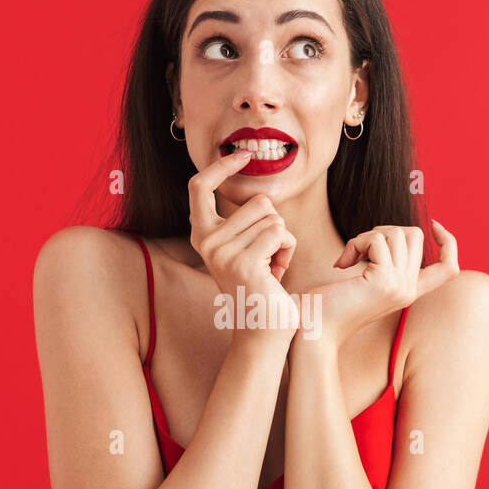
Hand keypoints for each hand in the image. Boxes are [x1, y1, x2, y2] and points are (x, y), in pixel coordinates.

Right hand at [188, 149, 299, 336]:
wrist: (263, 332)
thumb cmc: (261, 289)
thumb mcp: (244, 249)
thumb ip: (243, 222)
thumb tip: (261, 193)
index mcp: (202, 235)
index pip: (200, 187)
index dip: (221, 167)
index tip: (243, 155)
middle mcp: (206, 241)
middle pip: (257, 201)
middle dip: (274, 223)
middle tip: (268, 257)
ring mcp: (222, 252)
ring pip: (272, 217)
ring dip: (283, 240)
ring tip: (272, 267)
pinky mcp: (244, 263)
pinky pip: (281, 233)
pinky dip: (289, 250)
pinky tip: (278, 274)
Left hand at [302, 220, 458, 346]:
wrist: (314, 332)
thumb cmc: (330, 306)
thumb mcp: (367, 283)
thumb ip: (386, 264)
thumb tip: (391, 232)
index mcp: (408, 292)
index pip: (449, 268)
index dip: (448, 242)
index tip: (433, 224)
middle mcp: (408, 290)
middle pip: (415, 236)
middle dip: (384, 231)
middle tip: (360, 248)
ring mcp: (399, 286)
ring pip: (396, 233)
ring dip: (366, 236)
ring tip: (348, 257)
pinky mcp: (383, 281)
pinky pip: (376, 240)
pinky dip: (356, 242)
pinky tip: (341, 263)